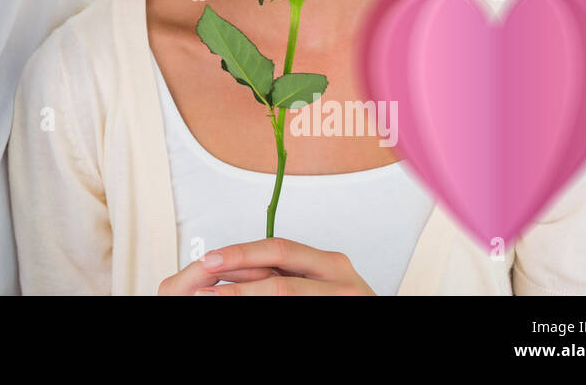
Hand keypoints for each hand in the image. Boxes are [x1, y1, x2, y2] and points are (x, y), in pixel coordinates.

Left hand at [158, 236, 375, 295]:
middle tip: (201, 282)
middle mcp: (341, 278)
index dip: (241, 253)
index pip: (278, 249)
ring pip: (285, 293)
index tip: (207, 260)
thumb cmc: (339, 301)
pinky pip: (299, 310)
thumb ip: (282, 276)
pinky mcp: (346, 315)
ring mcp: (346, 298)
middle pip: (281, 270)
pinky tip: (242, 311)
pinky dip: (266, 310)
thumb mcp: (314, 285)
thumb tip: (229, 269)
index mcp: (331, 263)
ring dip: (245, 296)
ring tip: (214, 299)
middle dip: (238, 274)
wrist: (384, 336)